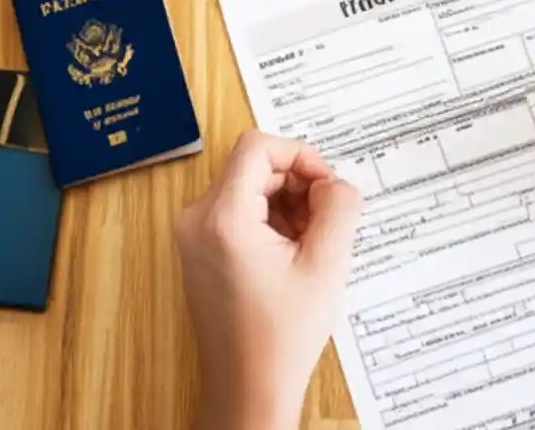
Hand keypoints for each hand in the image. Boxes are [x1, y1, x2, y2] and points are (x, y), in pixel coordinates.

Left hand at [175, 131, 361, 429]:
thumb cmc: (281, 335)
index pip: (259, 147)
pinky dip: (273, 221)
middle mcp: (198, 220)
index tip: (327, 186)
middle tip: (328, 222)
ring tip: (314, 244)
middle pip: (255, 167)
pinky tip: (295, 255)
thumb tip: (335, 183)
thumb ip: (339, 208)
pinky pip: (242, 213)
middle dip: (299, 185)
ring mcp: (195, 236)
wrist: (249, 386)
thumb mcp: (326, 264)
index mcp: (223, 218)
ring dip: (289, 204)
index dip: (301, 155)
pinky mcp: (202, 250)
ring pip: (251, 189)